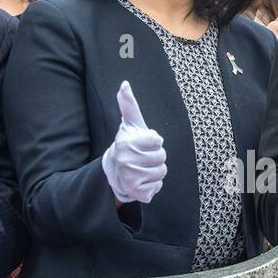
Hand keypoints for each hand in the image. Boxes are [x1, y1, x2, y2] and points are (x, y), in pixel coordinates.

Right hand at [101, 81, 166, 204]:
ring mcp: (131, 178)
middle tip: (142, 158)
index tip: (142, 144)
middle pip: (162, 157)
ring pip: (161, 172)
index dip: (153, 142)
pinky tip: (142, 181)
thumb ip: (129, 104)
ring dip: (155, 171)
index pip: (158, 141)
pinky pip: (158, 187)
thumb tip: (125, 84)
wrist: (115, 171)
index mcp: (127, 142)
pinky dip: (153, 186)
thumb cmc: (129, 144)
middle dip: (155, 157)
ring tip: (142, 169)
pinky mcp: (137, 193)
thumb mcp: (130, 124)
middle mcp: (127, 160)